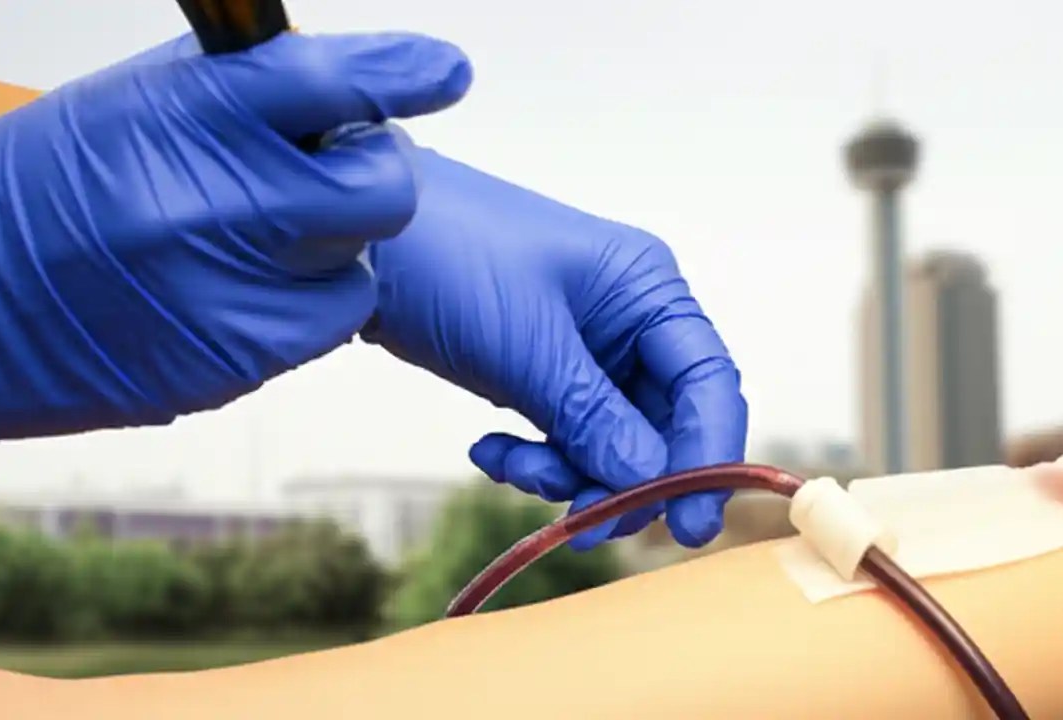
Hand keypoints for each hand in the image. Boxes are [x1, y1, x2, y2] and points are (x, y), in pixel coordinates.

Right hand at [0, 31, 470, 439]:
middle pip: (384, 187)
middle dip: (378, 170)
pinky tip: (247, 284)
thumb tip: (360, 85)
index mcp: (189, 116)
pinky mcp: (241, 355)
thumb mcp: (141, 102)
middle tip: (340, 165)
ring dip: (336, 241)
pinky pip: (333, 317)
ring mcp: (232, 288)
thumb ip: (251, 92)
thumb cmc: (65, 185)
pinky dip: (311, 297)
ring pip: (363, 258)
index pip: (328, 80)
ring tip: (258, 233)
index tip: (444, 73)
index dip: (402, 73)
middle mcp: (217, 203)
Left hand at [363, 146, 746, 549]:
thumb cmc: (448, 256)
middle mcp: (630, 321)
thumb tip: (652, 486)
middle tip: (584, 523)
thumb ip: (594, 419)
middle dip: (626, 480)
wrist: (355, 235)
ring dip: (571, 474)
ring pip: (613, 444)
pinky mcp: (545, 374)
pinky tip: (487, 450)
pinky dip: (536, 459)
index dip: (708, 456)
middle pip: (664, 425)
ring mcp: (587, 350)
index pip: (708, 382)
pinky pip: (567, 439)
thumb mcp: (526, 344)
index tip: (688, 525)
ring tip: (512, 467)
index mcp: (646, 290)